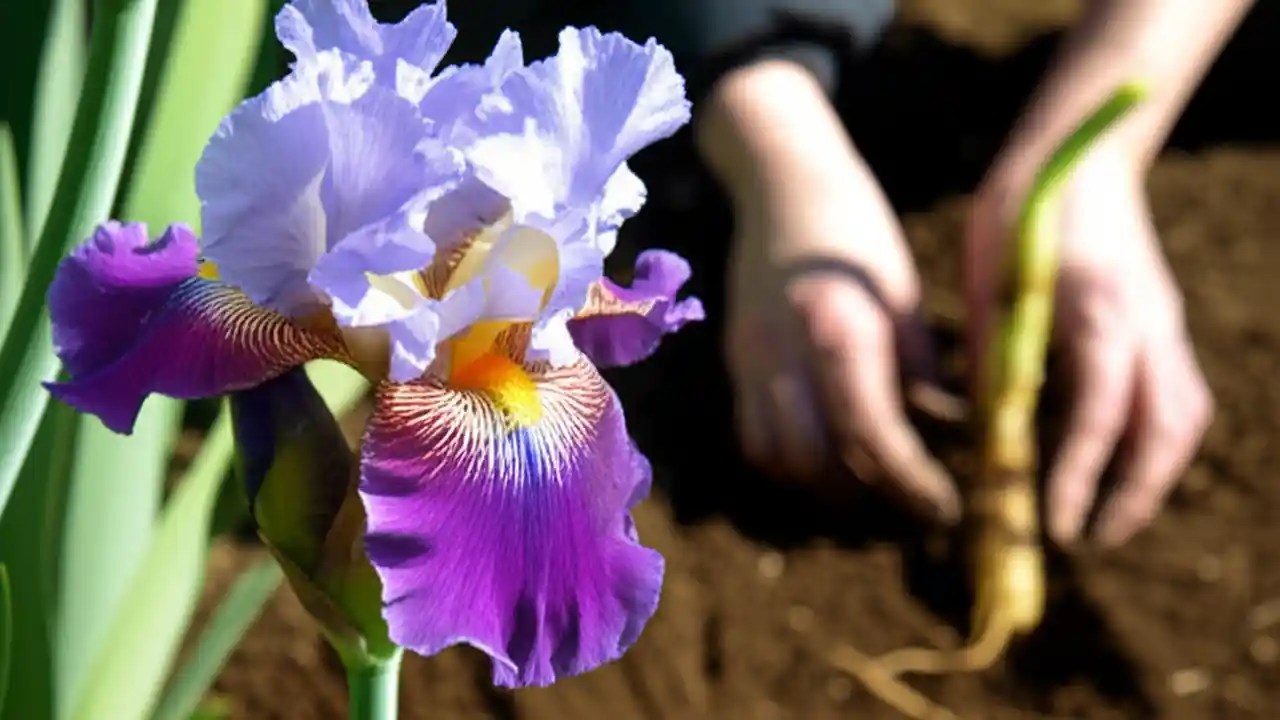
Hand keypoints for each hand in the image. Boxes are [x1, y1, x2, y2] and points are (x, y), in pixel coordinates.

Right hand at [697, 60, 960, 522]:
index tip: (945, 506)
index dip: (913, 483)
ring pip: (775, 458)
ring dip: (820, 484)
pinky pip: (752, 435)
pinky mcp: (736, 360)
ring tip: (865, 481)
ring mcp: (752, 359)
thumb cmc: (858, 233)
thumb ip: (918, 371)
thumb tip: (942, 435)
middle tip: (908, 499)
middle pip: (815, 462)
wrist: (782, 183)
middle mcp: (787, 353)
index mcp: (841, 330)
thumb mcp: (904, 298)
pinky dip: (788, 460)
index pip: (873, 435)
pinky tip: (824, 450)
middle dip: (865, 495)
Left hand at [966, 148, 1213, 546]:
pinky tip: (1119, 463)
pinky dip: (1155, 441)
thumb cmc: (1019, 210)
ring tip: (1108, 516)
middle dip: (1132, 493)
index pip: (1099, 411)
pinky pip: (1178, 393)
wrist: (1083, 154)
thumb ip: (995, 354)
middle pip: (1164, 426)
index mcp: (1095, 307)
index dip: (1078, 473)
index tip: (1052, 519)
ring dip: (1152, 474)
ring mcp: (1162, 319)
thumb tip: (985, 434)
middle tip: (1089, 537)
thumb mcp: (988, 280)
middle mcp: (1143, 319)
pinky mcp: (1162, 320)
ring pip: (1183, 415)